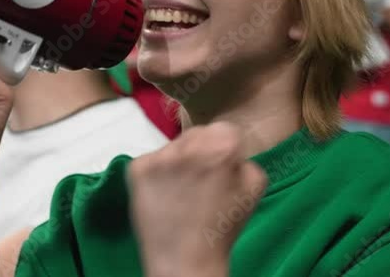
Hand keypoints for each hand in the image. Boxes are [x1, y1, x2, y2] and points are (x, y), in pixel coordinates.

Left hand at [128, 123, 266, 276]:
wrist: (184, 260)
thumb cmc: (221, 228)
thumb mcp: (253, 189)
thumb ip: (245, 160)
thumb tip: (232, 150)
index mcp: (221, 146)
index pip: (224, 130)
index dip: (226, 150)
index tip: (221, 169)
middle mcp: (187, 145)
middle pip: (196, 133)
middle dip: (200, 151)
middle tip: (201, 182)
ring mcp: (158, 156)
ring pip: (173, 146)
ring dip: (178, 161)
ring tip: (182, 191)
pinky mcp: (136, 168)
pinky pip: (150, 159)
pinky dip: (157, 173)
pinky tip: (165, 194)